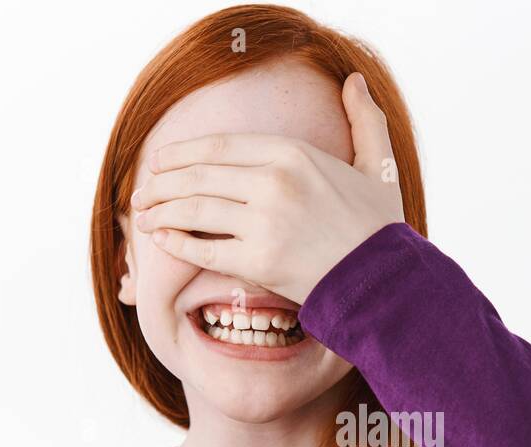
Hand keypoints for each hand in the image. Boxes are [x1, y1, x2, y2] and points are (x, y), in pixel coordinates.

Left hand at [131, 73, 404, 305]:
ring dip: (161, 212)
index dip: (182, 153)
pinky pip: (204, 249)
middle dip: (162, 184)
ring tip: (144, 216)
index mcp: (293, 154)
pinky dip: (177, 243)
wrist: (386, 281)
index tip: (161, 160)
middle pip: (199, 175)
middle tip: (143, 192)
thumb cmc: (380, 229)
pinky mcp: (258, 261)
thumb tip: (354, 81)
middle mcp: (274, 183)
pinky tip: (163, 240)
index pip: (219, 146)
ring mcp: (264, 222)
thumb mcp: (379, 166)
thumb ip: (365, 120)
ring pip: (195, 209)